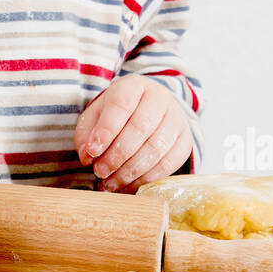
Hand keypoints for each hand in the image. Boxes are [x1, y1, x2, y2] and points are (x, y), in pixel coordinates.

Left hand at [73, 75, 192, 191]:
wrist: (149, 112)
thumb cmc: (117, 115)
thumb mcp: (96, 116)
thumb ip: (87, 134)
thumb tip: (87, 156)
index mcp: (133, 86)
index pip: (121, 104)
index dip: (106, 130)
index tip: (92, 151)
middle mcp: (159, 98)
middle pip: (140, 127)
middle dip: (117, 155)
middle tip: (100, 172)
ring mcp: (176, 118)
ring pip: (155, 148)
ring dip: (130, 171)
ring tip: (111, 183)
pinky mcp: (185, 141)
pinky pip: (168, 164)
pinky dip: (146, 179)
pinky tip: (129, 185)